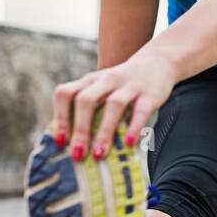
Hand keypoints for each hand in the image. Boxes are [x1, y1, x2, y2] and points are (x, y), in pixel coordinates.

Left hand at [52, 52, 174, 160]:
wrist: (156, 62)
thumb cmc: (123, 85)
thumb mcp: (102, 90)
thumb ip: (91, 111)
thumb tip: (78, 146)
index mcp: (90, 81)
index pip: (66, 93)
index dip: (60, 117)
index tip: (60, 142)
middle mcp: (107, 80)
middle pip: (86, 100)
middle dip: (80, 129)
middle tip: (78, 154)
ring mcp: (129, 85)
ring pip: (113, 105)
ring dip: (104, 131)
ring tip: (99, 154)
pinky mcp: (149, 94)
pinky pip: (140, 111)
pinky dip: (134, 128)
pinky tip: (128, 143)